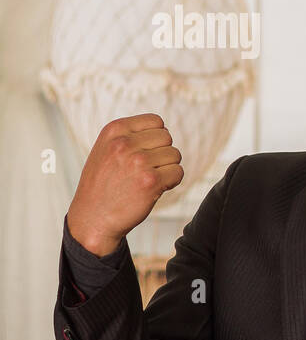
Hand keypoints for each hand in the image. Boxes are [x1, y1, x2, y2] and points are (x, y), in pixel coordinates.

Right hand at [66, 114, 183, 255]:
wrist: (93, 218)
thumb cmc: (103, 183)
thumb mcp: (107, 149)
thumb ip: (131, 135)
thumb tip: (165, 130)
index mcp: (114, 130)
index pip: (156, 121)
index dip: (156, 138)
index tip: (144, 152)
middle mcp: (124, 143)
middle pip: (168, 138)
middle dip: (162, 153)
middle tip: (145, 169)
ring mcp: (138, 161)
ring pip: (175, 155)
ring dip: (167, 168)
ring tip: (146, 179)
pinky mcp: (151, 181)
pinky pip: (178, 172)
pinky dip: (171, 182)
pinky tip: (153, 189)